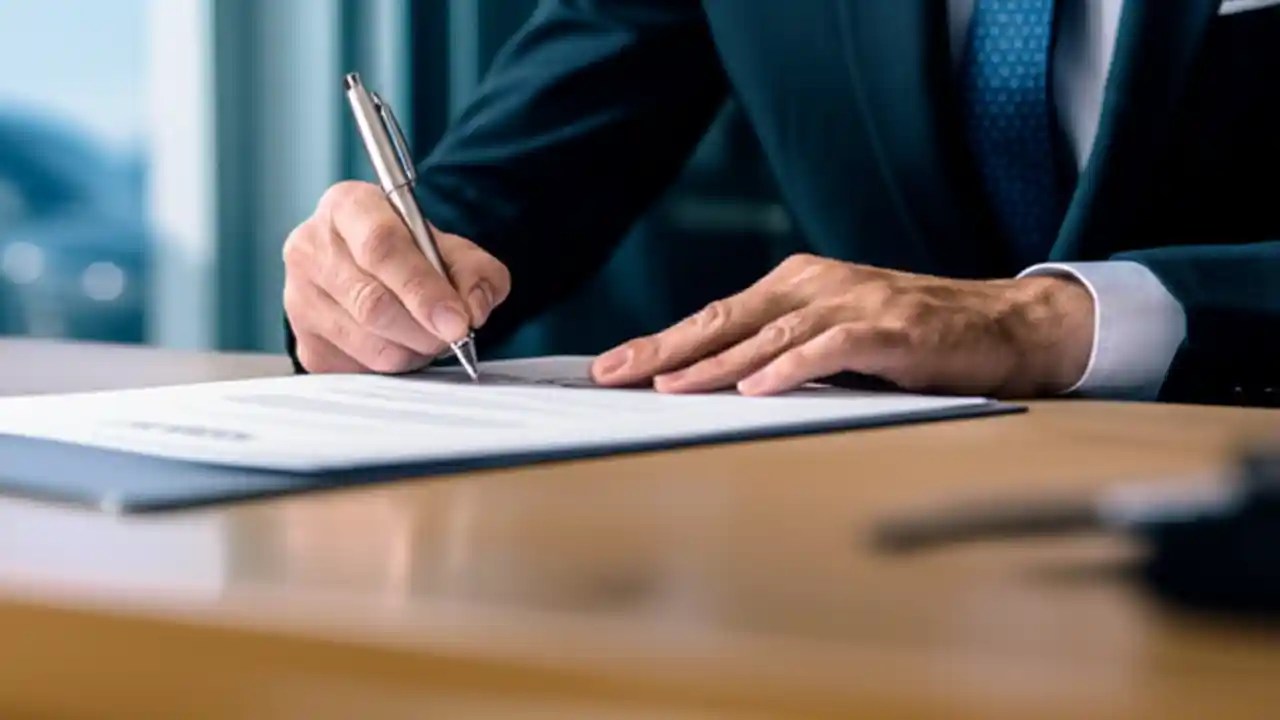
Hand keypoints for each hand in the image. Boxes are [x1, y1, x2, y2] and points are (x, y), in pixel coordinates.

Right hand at [283, 181, 510, 372]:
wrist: (365, 266)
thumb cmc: (408, 252)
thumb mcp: (451, 247)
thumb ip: (475, 272)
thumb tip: (473, 310)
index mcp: (347, 206)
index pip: (381, 247)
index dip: (423, 289)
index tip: (458, 321)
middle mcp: (311, 248)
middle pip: (371, 303)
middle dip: (424, 330)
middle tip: (453, 336)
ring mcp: (299, 298)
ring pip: (366, 344)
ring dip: (412, 350)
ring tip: (428, 336)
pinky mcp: (306, 343)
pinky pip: (358, 370)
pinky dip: (393, 368)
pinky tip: (402, 345)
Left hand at [590, 254, 1093, 396]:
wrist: (1003, 324)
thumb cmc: (912, 336)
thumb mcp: (835, 335)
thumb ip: (783, 348)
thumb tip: (714, 383)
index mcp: (797, 283)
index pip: (715, 316)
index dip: (661, 342)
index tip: (611, 366)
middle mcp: (818, 285)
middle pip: (726, 319)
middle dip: (664, 350)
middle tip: (613, 374)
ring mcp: (854, 304)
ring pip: (770, 334)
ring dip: (716, 364)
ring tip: (671, 387)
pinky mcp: (892, 330)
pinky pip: (832, 348)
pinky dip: (792, 367)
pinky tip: (758, 387)